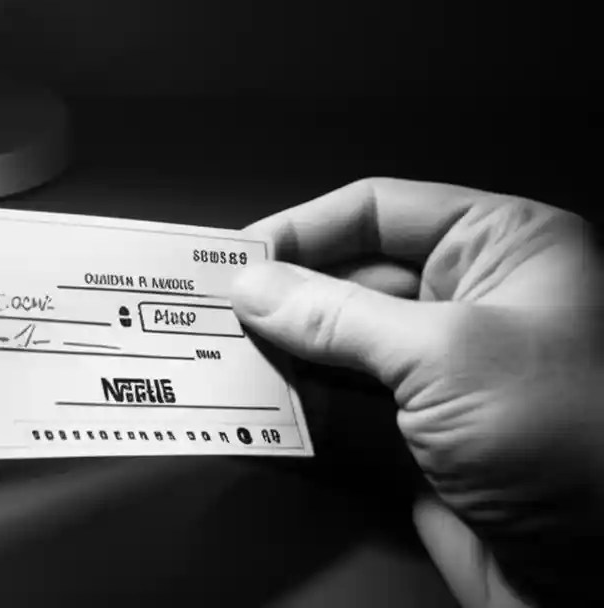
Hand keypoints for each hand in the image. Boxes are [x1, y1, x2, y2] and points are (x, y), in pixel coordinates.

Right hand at [228, 177, 602, 607]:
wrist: (598, 574)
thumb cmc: (572, 440)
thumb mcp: (445, 356)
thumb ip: (337, 315)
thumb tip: (254, 287)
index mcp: (506, 246)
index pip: (381, 210)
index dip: (305, 229)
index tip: (237, 259)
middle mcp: (478, 294)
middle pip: (356, 269)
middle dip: (289, 291)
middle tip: (216, 309)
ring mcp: (452, 362)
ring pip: (347, 333)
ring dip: (290, 343)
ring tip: (227, 349)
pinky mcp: (429, 424)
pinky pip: (351, 390)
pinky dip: (306, 390)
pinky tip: (265, 392)